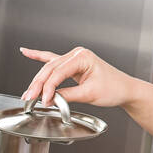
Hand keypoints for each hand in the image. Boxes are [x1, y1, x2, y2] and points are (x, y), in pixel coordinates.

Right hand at [19, 46, 136, 108]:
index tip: (43, 100)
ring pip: (49, 68)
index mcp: (83, 57)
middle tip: (29, 98)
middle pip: (50, 69)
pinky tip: (26, 51)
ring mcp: (74, 58)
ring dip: (38, 81)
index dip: (48, 88)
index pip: (58, 73)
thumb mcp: (90, 94)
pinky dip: (38, 57)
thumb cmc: (115, 89)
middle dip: (38, 85)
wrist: (126, 90)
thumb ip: (68, 96)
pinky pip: (52, 60)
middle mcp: (77, 54)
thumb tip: (50, 99)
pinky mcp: (73, 65)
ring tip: (28, 92)